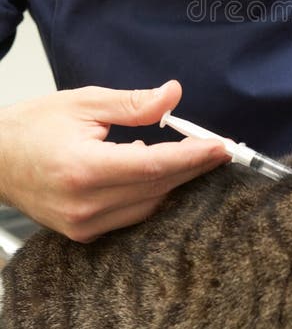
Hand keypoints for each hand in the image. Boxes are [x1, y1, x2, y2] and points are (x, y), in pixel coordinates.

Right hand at [0, 80, 229, 240]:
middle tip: (219, 150)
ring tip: (192, 156)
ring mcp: (83, 225)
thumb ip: (133, 104)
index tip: (221, 147)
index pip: (153, 166)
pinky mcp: (83, 233)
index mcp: (83, 168)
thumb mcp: (83, 103)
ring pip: (149, 206)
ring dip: (174, 183)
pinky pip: (132, 216)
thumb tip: (173, 95)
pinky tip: (154, 172)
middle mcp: (85, 204)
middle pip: (157, 188)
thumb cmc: (32, 127)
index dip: (193, 157)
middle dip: (192, 168)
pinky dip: (151, 195)